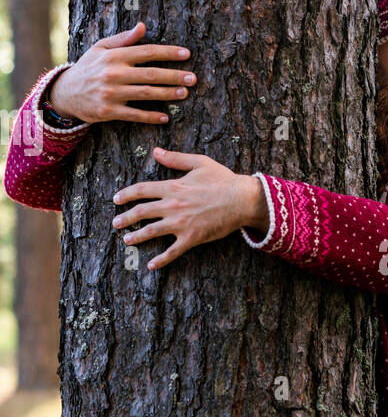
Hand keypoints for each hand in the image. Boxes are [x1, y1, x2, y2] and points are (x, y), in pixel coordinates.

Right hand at [46, 22, 196, 124]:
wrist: (66, 92)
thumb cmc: (88, 67)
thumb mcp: (101, 48)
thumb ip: (123, 39)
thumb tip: (143, 26)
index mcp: (115, 56)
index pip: (147, 52)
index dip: (168, 53)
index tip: (187, 54)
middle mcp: (114, 73)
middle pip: (150, 74)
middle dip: (174, 76)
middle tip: (193, 78)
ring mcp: (111, 93)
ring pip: (146, 94)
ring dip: (167, 94)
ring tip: (185, 93)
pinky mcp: (109, 111)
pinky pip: (134, 115)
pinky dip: (151, 117)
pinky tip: (166, 117)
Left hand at [111, 147, 267, 268]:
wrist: (242, 199)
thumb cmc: (223, 180)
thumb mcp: (199, 162)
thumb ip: (175, 158)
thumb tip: (156, 151)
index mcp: (173, 186)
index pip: (142, 190)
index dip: (126, 194)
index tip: (116, 199)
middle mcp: (172, 205)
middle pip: (141, 212)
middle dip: (125, 218)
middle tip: (116, 223)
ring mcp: (181, 223)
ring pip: (151, 231)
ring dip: (136, 237)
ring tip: (127, 240)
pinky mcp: (191, 237)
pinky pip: (172, 251)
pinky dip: (161, 260)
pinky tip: (151, 265)